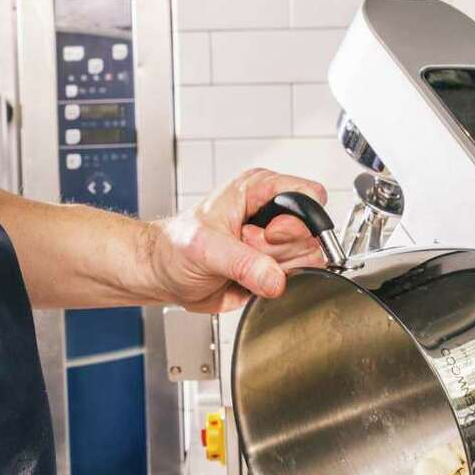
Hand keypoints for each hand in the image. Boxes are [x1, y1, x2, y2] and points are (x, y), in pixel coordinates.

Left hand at [147, 168, 329, 313]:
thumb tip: (275, 279)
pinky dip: (276, 285)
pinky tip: (249, 279)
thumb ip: (243, 263)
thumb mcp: (205, 249)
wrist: (163, 274)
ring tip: (242, 263)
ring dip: (276, 269)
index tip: (269, 234)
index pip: (308, 196)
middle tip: (244, 248)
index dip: (296, 220)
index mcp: (259, 189)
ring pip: (307, 258)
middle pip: (310, 234)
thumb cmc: (174, 247)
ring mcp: (277, 242)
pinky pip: (297, 278)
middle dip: (277, 251)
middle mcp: (273, 212)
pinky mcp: (275, 266)